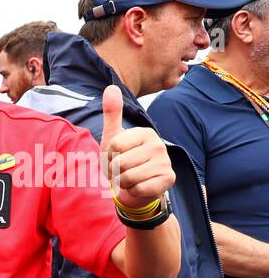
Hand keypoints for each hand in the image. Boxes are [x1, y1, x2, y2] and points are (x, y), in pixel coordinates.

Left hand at [101, 85, 174, 207]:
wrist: (133, 188)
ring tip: (128, 178)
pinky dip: (134, 191)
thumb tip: (111, 87)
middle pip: (121, 162)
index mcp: (145, 133)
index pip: (115, 145)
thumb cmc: (121, 161)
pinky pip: (139, 188)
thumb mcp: (112, 137)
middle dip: (115, 171)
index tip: (115, 157)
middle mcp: (159, 145)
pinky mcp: (169, 179)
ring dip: (123, 182)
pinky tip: (139, 186)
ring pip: (129, 177)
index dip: (109, 156)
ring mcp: (166, 162)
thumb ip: (112, 114)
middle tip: (121, 171)